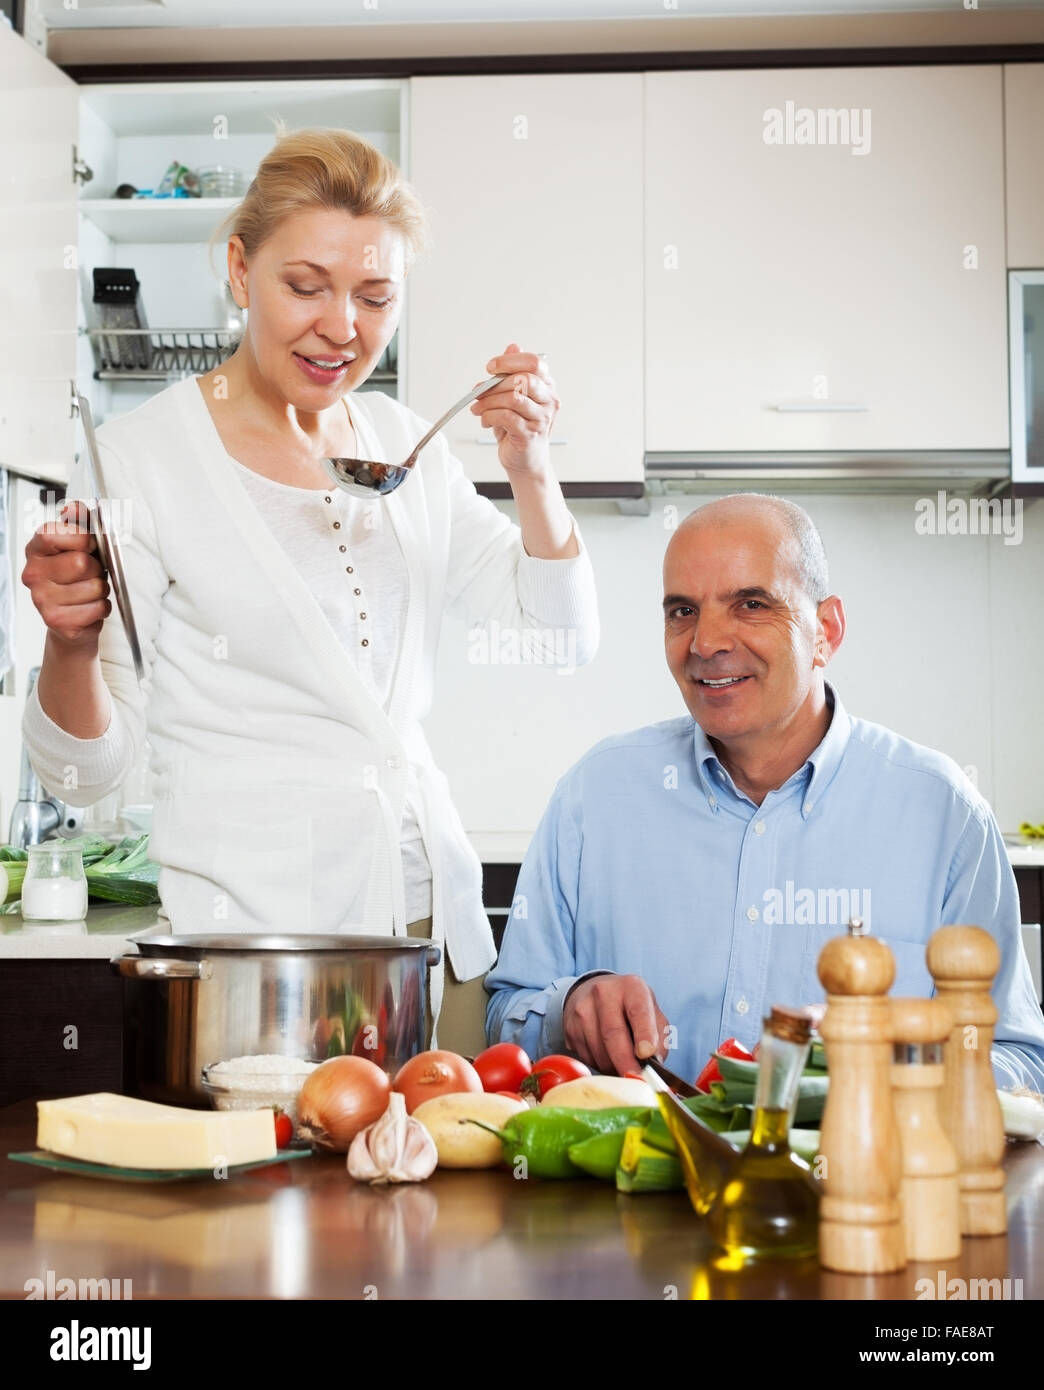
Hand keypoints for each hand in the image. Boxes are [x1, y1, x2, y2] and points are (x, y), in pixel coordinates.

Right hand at [22, 501, 109, 649]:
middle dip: (96, 568)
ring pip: (94, 587)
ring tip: (90, 590)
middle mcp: (33, 573)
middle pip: (81, 562)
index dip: (81, 538)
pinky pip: (97, 608)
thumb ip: (79, 519)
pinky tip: (89, 606)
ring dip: (101, 590)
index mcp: (36, 549)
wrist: (71, 617)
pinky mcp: (56, 621)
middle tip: (91, 573)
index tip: (89, 545)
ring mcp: (42, 599)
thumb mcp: (80, 542)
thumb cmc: (77, 576)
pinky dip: (102, 608)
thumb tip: (73, 508)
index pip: (55, 533)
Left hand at [471, 343, 559, 478]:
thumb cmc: (519, 427)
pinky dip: (490, 416)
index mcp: (547, 386)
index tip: (490, 368)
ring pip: (513, 398)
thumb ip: (513, 372)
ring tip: (478, 408)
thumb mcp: (513, 395)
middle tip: (478, 392)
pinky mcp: (530, 434)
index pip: (534, 362)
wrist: (525, 460)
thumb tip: (512, 346)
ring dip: (489, 402)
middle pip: (523, 379)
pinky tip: (485, 420)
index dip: (509, 361)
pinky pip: (507, 417)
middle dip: (495, 384)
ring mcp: (542, 418)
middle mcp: (549, 400)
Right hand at [563, 974, 670, 1076]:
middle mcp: (604, 993)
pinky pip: (586, 1058)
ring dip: (614, 1067)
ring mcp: (582, 1010)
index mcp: (631, 987)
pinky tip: (608, 1058)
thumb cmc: (630, 1007)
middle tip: (637, 1079)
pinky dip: (600, 1066)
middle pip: (613, 1034)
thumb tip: (653, 1063)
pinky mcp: (569, 1028)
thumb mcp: (652, 1012)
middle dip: (626, 1062)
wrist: (595, 993)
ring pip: (599, 1051)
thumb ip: (658, 1036)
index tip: (647, 1054)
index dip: (643, 1034)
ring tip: (624, 1066)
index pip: (638, 1011)